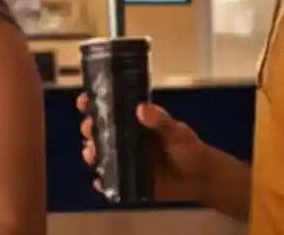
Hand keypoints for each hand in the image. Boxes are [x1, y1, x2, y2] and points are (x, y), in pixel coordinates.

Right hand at [77, 93, 210, 201]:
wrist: (200, 178)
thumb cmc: (189, 149)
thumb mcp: (178, 131)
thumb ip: (161, 121)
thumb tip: (142, 109)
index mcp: (135, 123)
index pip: (110, 109)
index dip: (93, 104)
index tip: (83, 101)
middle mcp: (125, 140)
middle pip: (98, 131)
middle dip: (88, 128)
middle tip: (89, 129)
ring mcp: (125, 162)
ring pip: (99, 155)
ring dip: (91, 153)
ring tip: (92, 154)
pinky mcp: (127, 182)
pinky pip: (109, 182)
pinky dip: (101, 182)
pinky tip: (99, 180)